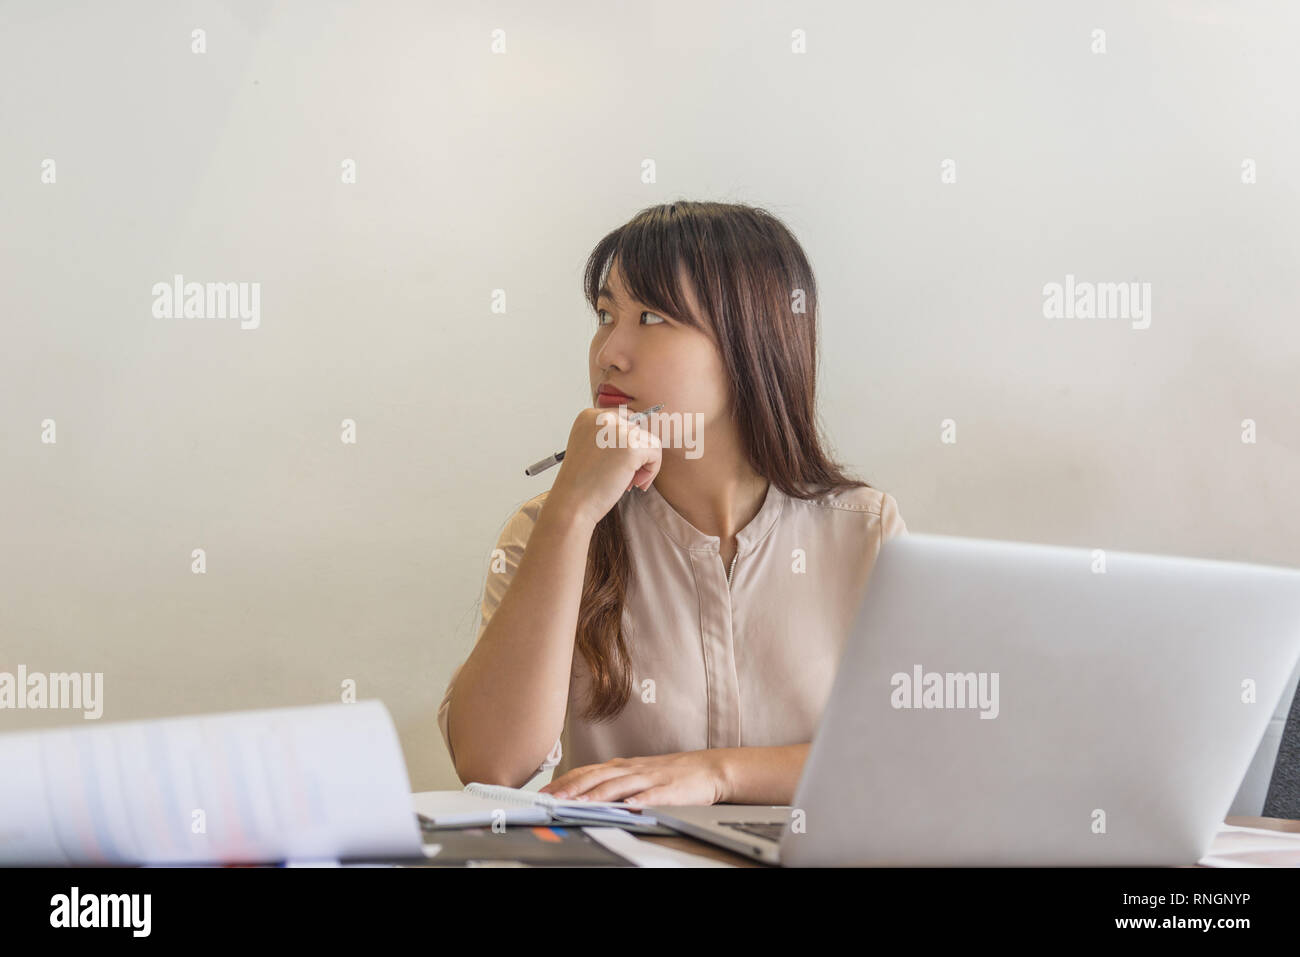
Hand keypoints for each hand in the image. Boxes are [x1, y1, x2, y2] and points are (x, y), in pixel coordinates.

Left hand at [538, 750, 728, 806]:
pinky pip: (652, 796)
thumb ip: (611, 781)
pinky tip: (629, 807)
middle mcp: (632, 770)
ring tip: (581, 803)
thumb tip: (580, 792)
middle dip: (573, 789)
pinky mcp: (669, 790)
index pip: (586, 772)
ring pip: (620, 785)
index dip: (565, 782)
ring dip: (599, 794)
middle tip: (553, 800)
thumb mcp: (636, 773)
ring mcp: (650, 778)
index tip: (545, 794)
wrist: (707, 769)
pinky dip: (639, 801)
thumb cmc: (669, 774)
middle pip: (597, 777)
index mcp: (622, 767)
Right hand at [546, 406, 661, 529]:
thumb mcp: (592, 449)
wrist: (572, 503)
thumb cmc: (582, 483)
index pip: (625, 419)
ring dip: (644, 464)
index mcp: (590, 416)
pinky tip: (634, 483)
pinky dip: (651, 471)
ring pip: (650, 440)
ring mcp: (617, 430)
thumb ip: (611, 436)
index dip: (627, 444)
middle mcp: (603, 418)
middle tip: (622, 476)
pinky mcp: (631, 446)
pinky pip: (656, 453)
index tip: (616, 464)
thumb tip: (643, 436)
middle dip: (636, 455)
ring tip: (629, 481)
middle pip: (638, 429)